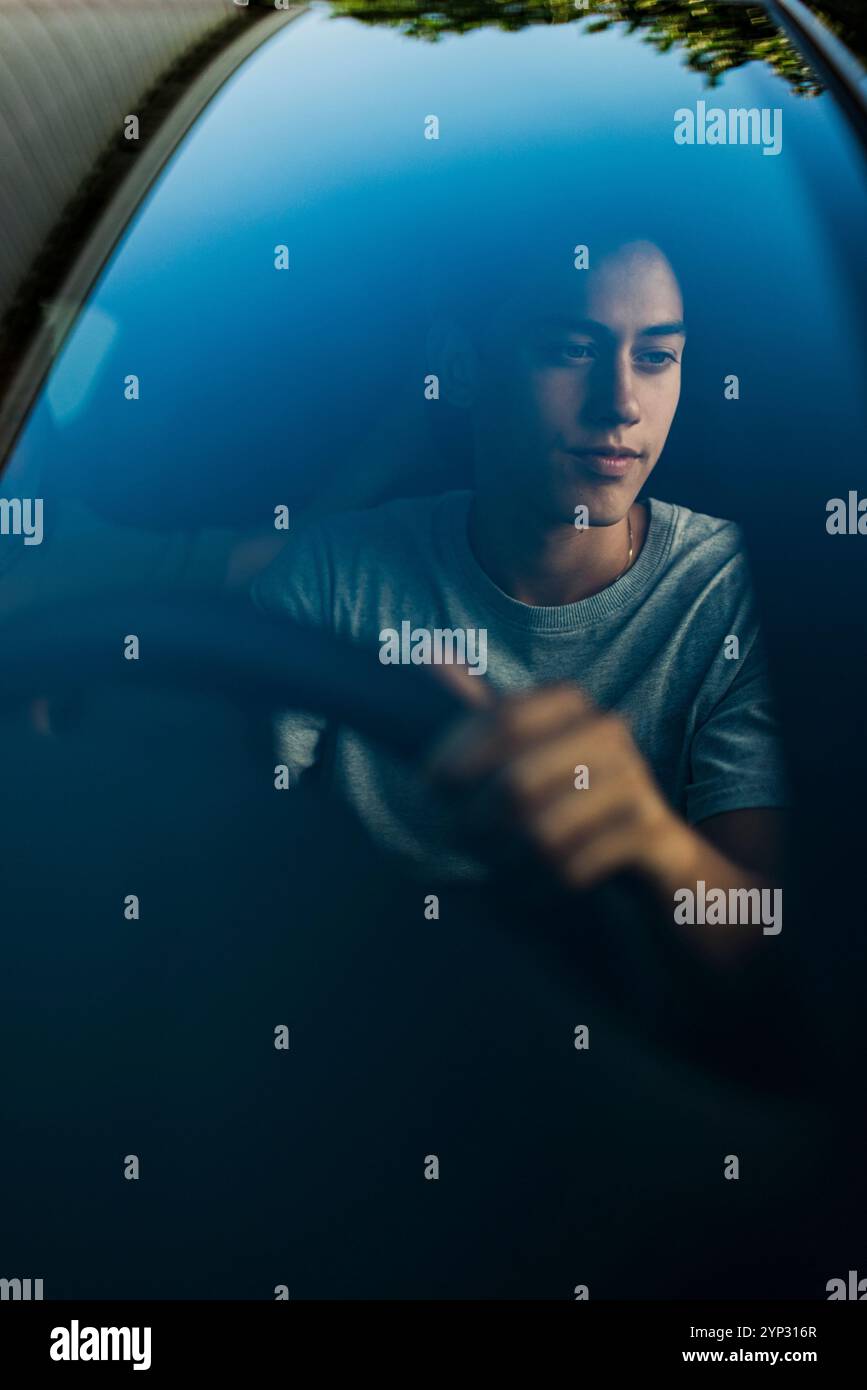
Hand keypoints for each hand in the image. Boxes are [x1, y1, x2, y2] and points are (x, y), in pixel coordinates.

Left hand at [427, 679, 693, 892]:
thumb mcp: (530, 745)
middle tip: (454, 837)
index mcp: (572, 703)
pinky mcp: (649, 830)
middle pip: (518, 780)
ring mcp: (634, 779)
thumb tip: (429, 653)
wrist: (656, 852)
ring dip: (505, 856)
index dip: (459, 753)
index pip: (504, 719)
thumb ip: (484, 708)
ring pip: (542, 830)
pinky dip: (544, 881)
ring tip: (491, 864)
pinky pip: (574, 865)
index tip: (429, 784)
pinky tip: (537, 882)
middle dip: (475, 816)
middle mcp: (608, 732)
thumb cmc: (573, 793)